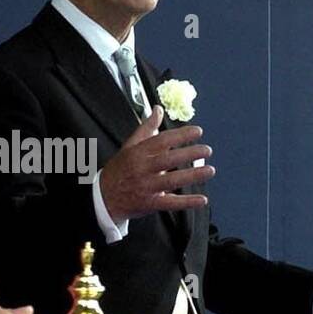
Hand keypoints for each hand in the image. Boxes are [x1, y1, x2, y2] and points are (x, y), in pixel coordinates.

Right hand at [100, 105, 215, 222]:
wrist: (103, 197)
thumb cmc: (119, 170)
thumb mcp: (129, 146)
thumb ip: (146, 128)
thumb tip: (158, 109)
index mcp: (138, 153)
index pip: (162, 140)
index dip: (181, 135)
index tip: (197, 131)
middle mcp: (142, 169)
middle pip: (168, 160)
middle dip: (189, 153)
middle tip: (207, 150)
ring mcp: (146, 187)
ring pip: (172, 180)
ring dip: (192, 176)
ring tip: (210, 170)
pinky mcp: (150, 203)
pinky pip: (170, 203)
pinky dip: (187, 202)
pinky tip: (201, 199)